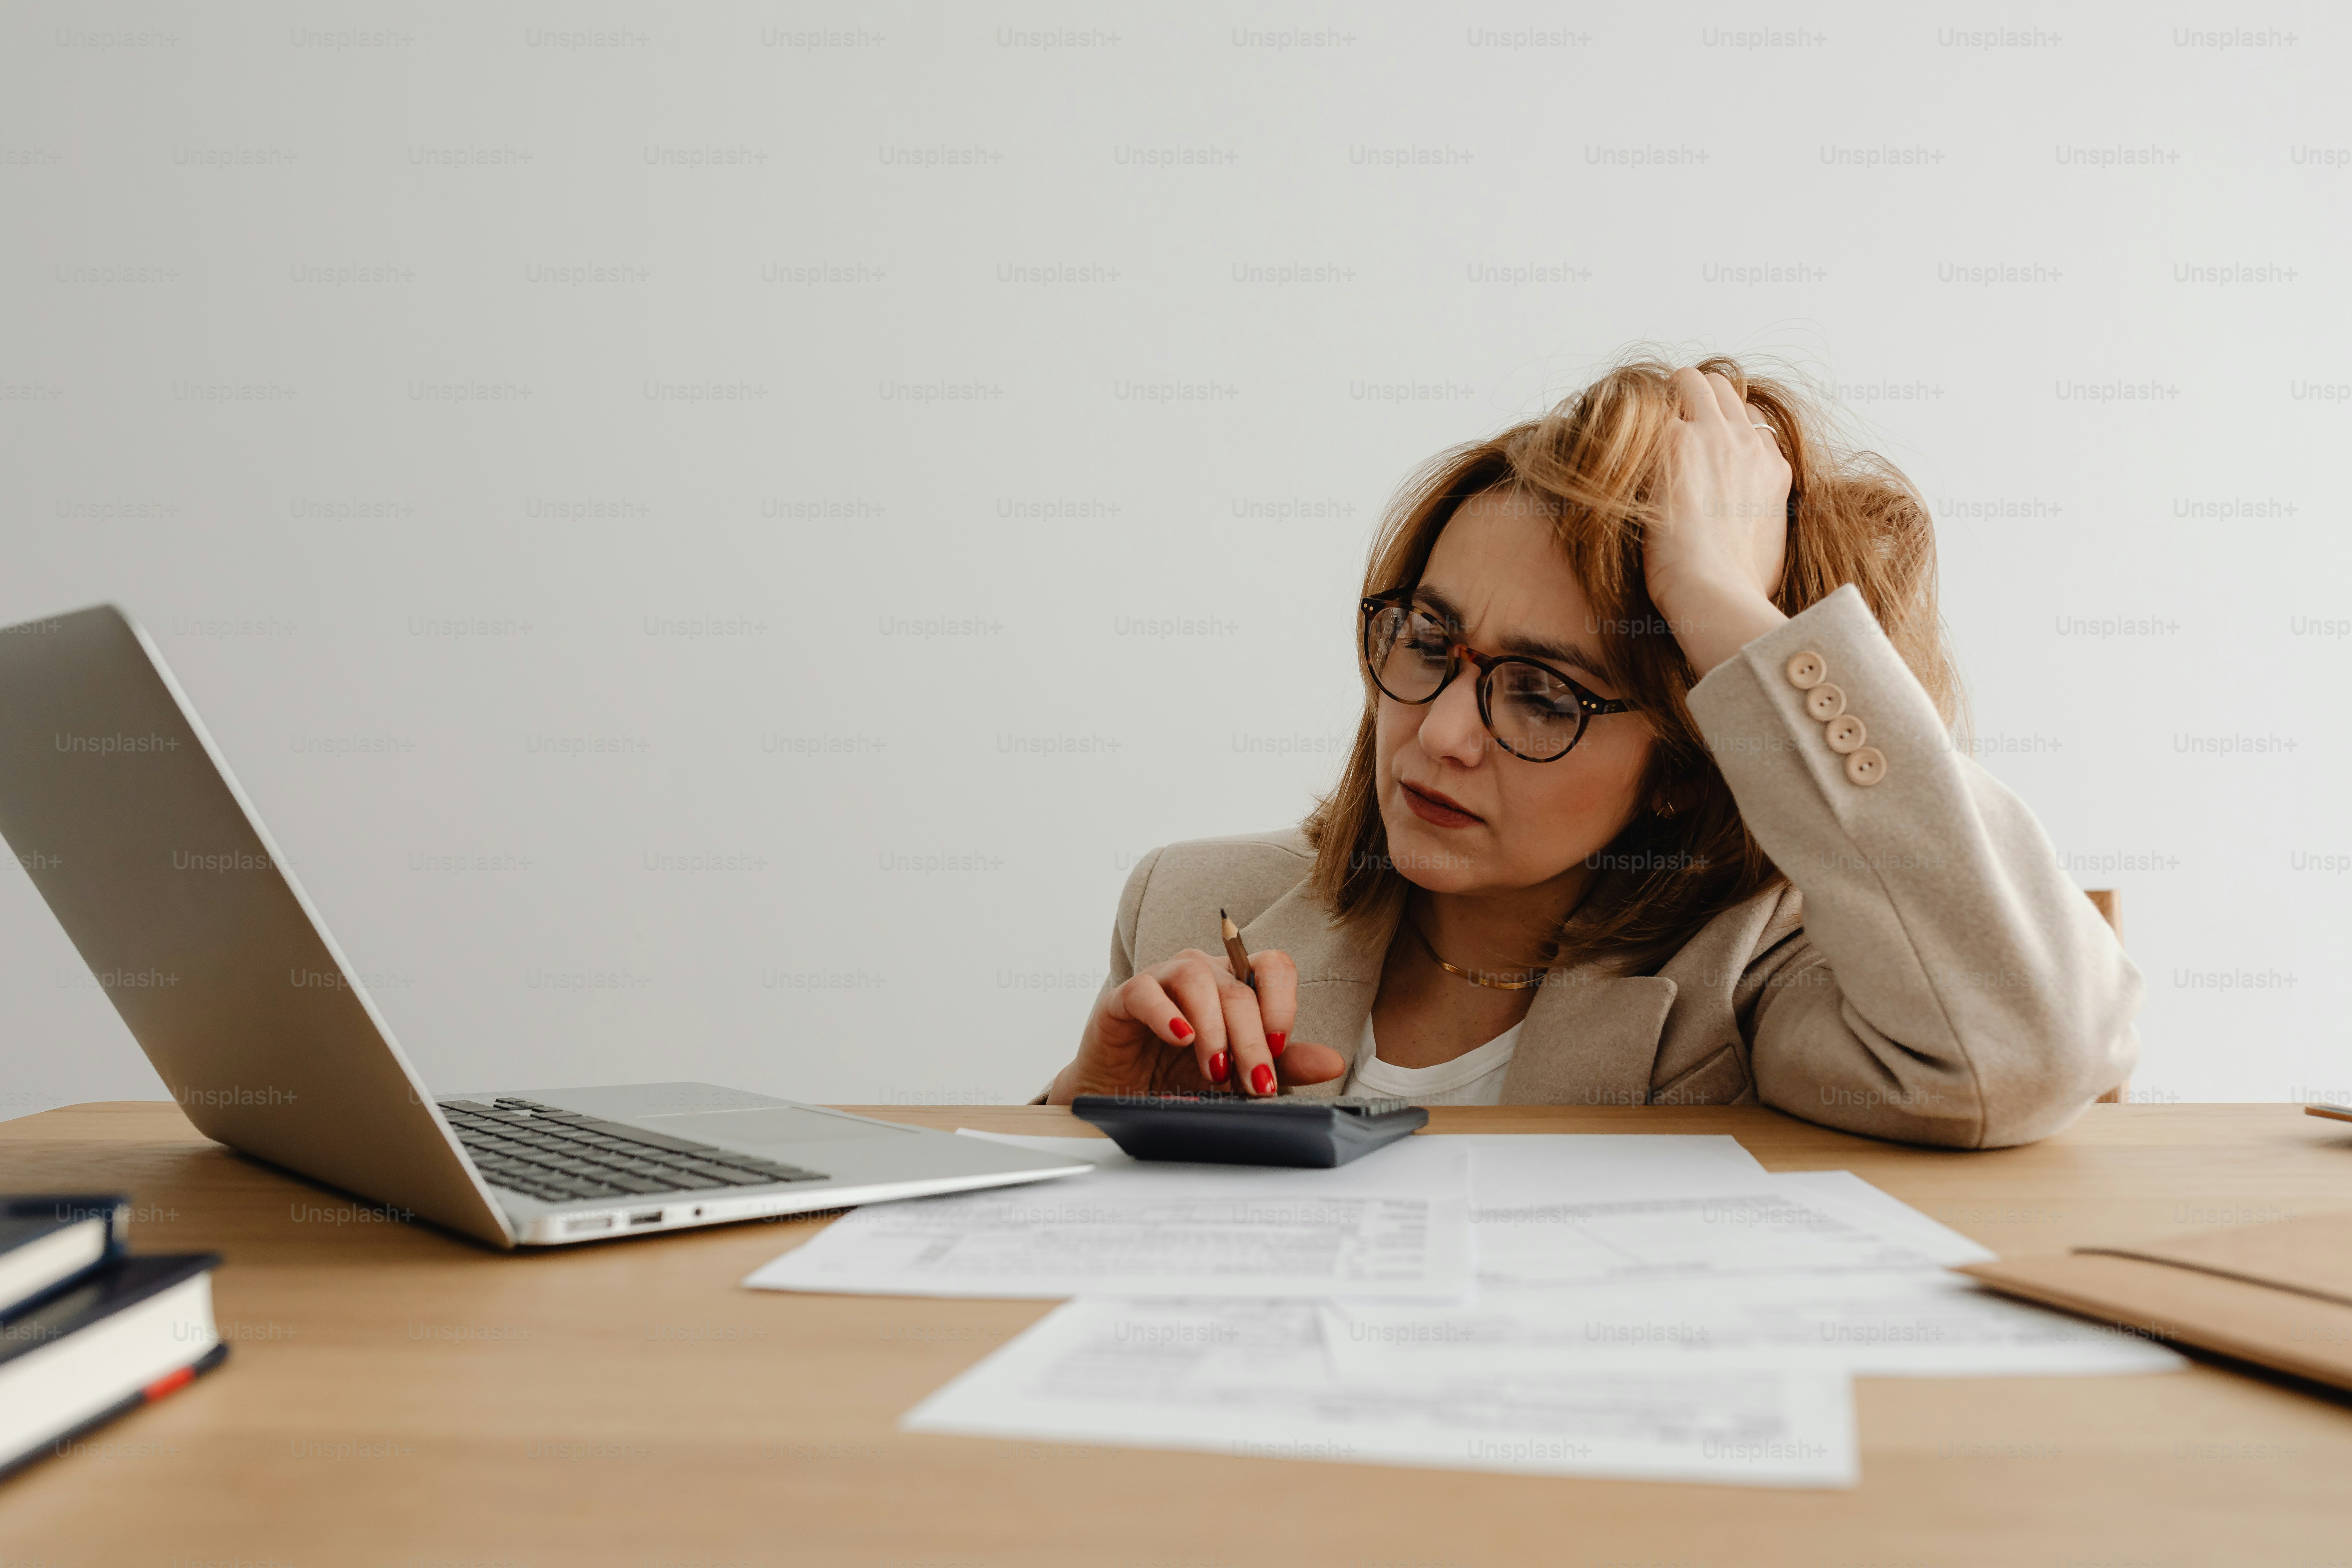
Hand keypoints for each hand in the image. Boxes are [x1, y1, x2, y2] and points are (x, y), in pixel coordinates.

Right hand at [1046, 948, 1346, 1103]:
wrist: (1126, 1093)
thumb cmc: (1184, 1076)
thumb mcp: (1240, 1076)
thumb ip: (1285, 1065)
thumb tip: (1332, 1062)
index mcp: (1238, 984)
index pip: (1274, 967)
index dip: (1282, 1003)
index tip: (1280, 1046)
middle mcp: (1205, 973)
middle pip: (1239, 989)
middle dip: (1251, 1042)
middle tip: (1253, 1084)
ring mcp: (1164, 980)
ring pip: (1197, 978)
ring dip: (1213, 1028)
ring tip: (1214, 1068)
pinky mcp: (1126, 997)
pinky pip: (1147, 991)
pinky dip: (1166, 1014)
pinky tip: (1180, 1037)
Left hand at [1644, 368, 1791, 676]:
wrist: (1717, 594)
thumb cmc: (1738, 589)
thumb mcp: (1769, 549)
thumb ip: (1759, 521)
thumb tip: (1746, 534)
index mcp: (1773, 469)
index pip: (1749, 421)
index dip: (1720, 429)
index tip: (1696, 449)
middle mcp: (1747, 445)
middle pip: (1722, 388)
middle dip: (1692, 397)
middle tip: (1662, 427)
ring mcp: (1715, 438)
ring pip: (1691, 380)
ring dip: (1665, 396)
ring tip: (1640, 429)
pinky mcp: (1677, 444)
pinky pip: (1653, 406)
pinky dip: (1634, 421)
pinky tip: (1618, 448)